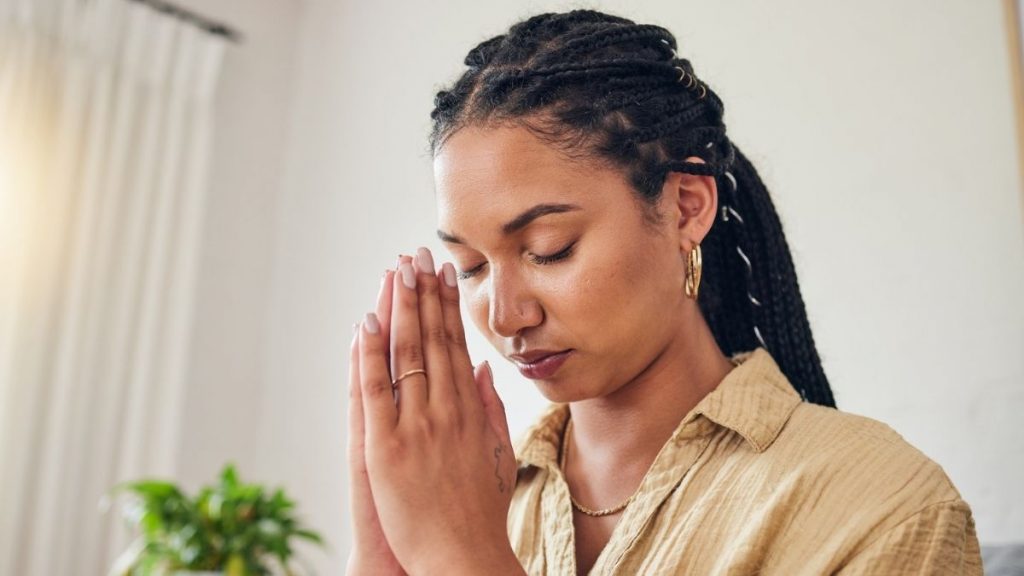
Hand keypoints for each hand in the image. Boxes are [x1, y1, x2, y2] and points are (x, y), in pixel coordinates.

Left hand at [357, 247, 521, 574]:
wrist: (463, 558)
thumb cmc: (480, 514)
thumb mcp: (497, 456)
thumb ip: (491, 410)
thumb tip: (482, 369)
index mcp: (469, 412)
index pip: (456, 346)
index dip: (448, 306)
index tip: (444, 274)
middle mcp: (444, 411)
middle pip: (433, 340)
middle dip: (424, 294)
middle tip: (417, 255)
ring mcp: (415, 428)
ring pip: (406, 356)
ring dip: (400, 310)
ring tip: (396, 272)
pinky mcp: (385, 448)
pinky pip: (375, 392)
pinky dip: (370, 356)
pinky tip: (368, 324)